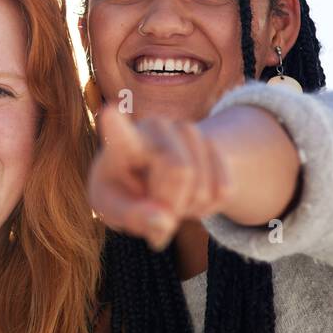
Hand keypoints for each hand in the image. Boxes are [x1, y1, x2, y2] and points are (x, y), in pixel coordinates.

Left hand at [89, 105, 232, 250]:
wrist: (150, 179)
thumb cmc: (122, 194)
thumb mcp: (114, 209)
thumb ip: (132, 217)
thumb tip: (163, 221)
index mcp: (120, 145)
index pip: (120, 135)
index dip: (117, 125)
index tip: (109, 111)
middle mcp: (153, 128)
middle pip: (180, 171)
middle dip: (172, 203)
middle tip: (156, 212)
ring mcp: (186, 131)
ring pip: (202, 185)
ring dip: (189, 208)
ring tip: (169, 201)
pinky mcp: (213, 143)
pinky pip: (222, 190)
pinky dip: (208, 208)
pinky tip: (190, 198)